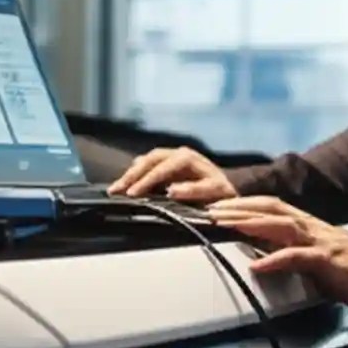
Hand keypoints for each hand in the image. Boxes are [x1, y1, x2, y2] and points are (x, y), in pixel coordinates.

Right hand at [107, 147, 238, 201]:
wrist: (231, 185)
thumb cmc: (223, 190)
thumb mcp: (214, 191)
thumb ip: (194, 191)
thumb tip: (172, 191)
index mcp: (187, 158)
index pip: (161, 168)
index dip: (146, 180)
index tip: (132, 193)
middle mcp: (178, 153)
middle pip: (149, 160)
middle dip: (131, 175)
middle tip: (115, 190)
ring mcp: (173, 156)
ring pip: (146, 160)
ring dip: (131, 173)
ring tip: (116, 188)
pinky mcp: (170, 163)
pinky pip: (149, 165)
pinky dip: (137, 173)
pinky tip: (128, 183)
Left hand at [207, 196, 347, 316]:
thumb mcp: (316, 259)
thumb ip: (292, 252)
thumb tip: (263, 254)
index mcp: (310, 226)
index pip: (271, 206)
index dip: (244, 204)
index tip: (217, 206)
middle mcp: (313, 227)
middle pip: (271, 208)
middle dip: (239, 207)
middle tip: (210, 208)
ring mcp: (321, 241)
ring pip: (281, 224)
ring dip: (250, 223)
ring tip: (225, 224)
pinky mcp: (328, 260)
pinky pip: (298, 257)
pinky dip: (275, 260)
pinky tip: (257, 265)